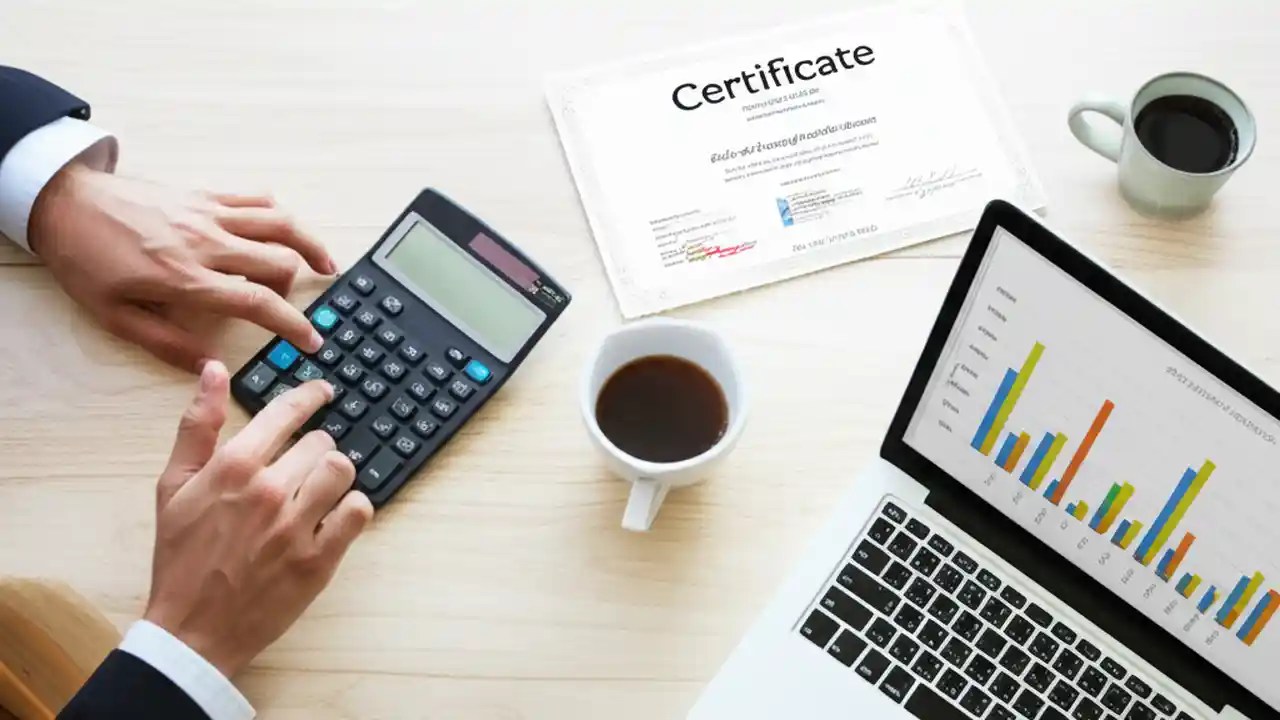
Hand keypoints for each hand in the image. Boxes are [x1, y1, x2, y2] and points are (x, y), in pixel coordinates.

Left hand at [28, 162, 336, 370]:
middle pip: (279, 261)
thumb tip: (209, 365)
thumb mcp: (115, 316)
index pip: (259, 302)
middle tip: (294, 308)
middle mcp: (207, 242)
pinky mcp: (204, 194)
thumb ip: (167, 343)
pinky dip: (280, 215)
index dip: (293, 324)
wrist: (63, 202)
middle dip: (298, 290)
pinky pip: (257, 198)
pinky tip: (285, 229)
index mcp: (187, 277)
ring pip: (280, 223)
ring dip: (309, 244)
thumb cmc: (86, 259)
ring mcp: (209, 213)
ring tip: (325, 263)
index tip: (312, 341)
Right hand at [142, 362, 372, 676]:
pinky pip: (359, 511)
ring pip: (343, 471)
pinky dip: (353, 508)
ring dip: (335, 476)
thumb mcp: (174, 486)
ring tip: (320, 489)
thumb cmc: (181, 557)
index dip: (310, 396)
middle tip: (303, 467)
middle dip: (314, 449)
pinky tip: (336, 515)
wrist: (192, 629)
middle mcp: (269, 490)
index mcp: (233, 467)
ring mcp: (297, 525)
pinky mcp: (320, 558)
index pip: (287, 412)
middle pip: (321, 442)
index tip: (323, 392)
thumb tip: (213, 370)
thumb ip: (196, 425)